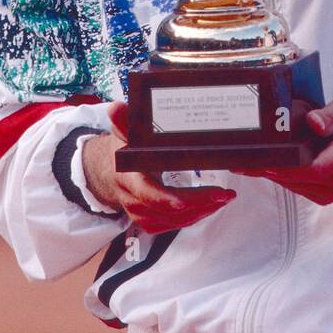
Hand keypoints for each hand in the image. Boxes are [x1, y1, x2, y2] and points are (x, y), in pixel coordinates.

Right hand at [81, 102, 236, 234]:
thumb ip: (123, 122)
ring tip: (223, 198)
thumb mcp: (122, 135)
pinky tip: (209, 206)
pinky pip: (174, 225)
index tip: (198, 196)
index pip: (151, 194)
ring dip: (202, 211)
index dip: (173, 199)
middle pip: (170, 210)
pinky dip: (194, 217)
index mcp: (130, 178)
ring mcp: (141, 215)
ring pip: (175, 221)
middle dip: (201, 204)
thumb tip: (116, 107)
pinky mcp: (149, 222)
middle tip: (225, 194)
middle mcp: (134, 201)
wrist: (107, 174)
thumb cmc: (120, 151)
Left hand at [231, 99, 332, 205]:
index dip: (285, 167)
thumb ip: (330, 116)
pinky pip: (300, 188)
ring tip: (246, 161)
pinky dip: (284, 178)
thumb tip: (312, 121)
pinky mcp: (328, 195)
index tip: (261, 158)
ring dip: (273, 175)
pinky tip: (267, 166)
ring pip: (296, 186)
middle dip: (269, 170)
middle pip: (298, 180)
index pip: (312, 168)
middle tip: (240, 158)